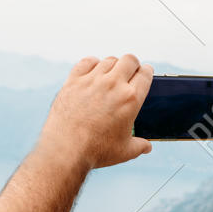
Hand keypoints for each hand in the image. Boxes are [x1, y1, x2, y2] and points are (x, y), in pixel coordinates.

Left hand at [36, 55, 153, 171]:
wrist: (65, 150)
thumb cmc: (96, 151)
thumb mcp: (124, 151)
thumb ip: (139, 146)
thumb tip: (146, 146)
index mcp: (131, 99)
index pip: (145, 73)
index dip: (147, 71)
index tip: (145, 72)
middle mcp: (113, 84)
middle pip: (129, 60)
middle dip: (132, 64)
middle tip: (129, 71)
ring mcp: (92, 80)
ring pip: (108, 60)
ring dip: (113, 65)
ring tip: (111, 74)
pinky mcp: (73, 81)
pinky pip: (86, 62)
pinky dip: (92, 64)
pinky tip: (92, 72)